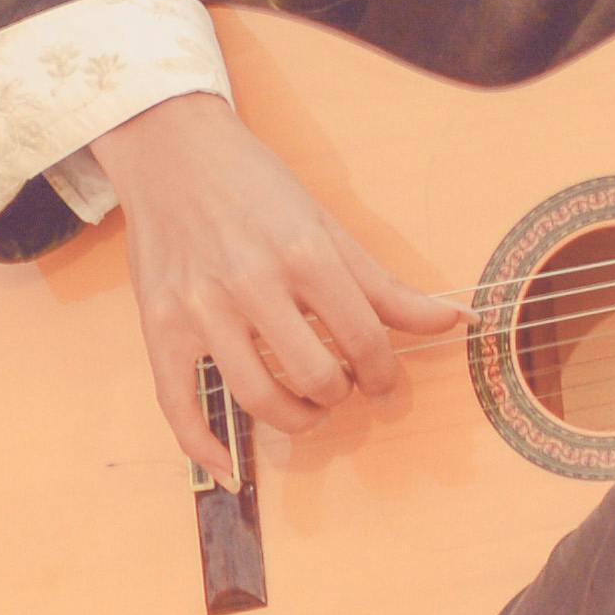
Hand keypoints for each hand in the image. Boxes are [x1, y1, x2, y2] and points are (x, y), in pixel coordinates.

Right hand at [89, 90, 461, 488]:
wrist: (172, 149)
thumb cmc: (254, 184)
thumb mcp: (325, 225)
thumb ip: (384, 284)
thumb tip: (454, 320)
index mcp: (303, 252)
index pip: (363, 337)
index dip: (384, 373)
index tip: (383, 383)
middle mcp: (251, 282)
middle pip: (315, 375)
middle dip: (340, 395)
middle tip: (342, 388)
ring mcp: (201, 308)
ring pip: (258, 397)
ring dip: (295, 420)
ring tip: (307, 410)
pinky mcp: (160, 325)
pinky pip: (179, 404)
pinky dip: (204, 446)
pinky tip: (228, 464)